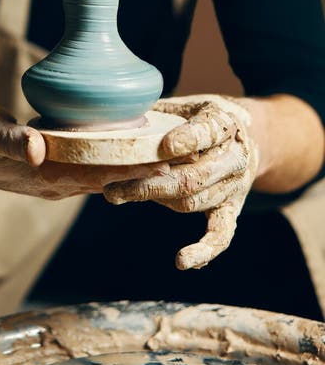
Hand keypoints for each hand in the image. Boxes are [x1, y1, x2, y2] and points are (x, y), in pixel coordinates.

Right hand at [0, 100, 167, 200]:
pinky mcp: (56, 168)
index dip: (131, 166)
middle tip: (189, 153)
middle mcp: (56, 181)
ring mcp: (57, 178)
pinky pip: (95, 166)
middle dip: (147, 168)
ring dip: (138, 165)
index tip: (165, 158)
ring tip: (176, 151)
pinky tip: (138, 146)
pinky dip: (119, 159)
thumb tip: (38, 147)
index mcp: (42, 173)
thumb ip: (6, 139)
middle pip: (111, 176)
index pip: (97, 172)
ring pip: (107, 174)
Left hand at [104, 94, 258, 269]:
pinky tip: (182, 261)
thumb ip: (160, 111)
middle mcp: (234, 157)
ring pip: (194, 201)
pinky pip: (222, 234)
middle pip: (193, 177)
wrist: (251, 135)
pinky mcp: (231, 209)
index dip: (188, 140)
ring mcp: (234, 187)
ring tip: (119, 194)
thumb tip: (116, 116)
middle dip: (151, 185)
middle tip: (112, 189)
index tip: (166, 147)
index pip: (209, 132)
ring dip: (157, 201)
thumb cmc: (204, 117)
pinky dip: (205, 250)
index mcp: (224, 123)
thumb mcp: (188, 103)